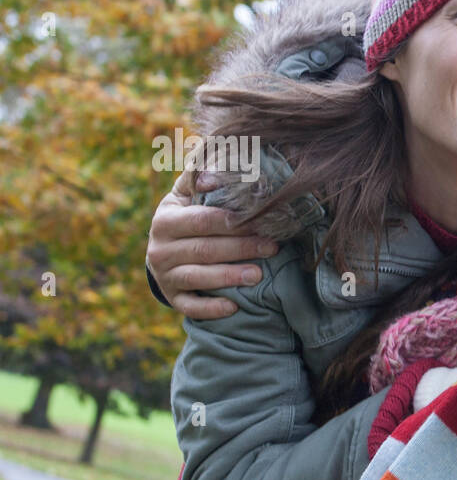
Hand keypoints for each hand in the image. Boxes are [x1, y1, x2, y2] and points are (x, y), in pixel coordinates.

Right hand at [146, 173, 278, 319]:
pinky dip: (211, 309)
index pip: (201, 220)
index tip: (261, 220)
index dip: (231, 221)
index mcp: (166, 220)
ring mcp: (165, 276)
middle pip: (204, 249)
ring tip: (258, 275)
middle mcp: (160, 249)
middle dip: (240, 248)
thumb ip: (198, 178)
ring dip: (229, 276)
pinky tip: (233, 307)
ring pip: (197, 278)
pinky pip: (190, 307)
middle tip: (272, 247)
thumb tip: (212, 171)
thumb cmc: (185, 217)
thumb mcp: (185, 195)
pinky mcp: (172, 298)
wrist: (163, 252)